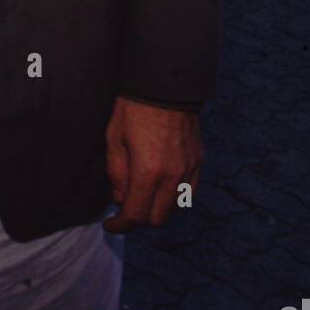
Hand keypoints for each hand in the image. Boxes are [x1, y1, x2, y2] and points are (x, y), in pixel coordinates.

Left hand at [102, 95, 202, 233]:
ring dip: (157, 209)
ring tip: (142, 195)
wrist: (164, 83)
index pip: (136, 215)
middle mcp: (173, 176)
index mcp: (149, 172)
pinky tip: (160, 185)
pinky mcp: (199, 160)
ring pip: (175, 208)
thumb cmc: (134, 108)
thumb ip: (117, 174)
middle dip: (139, 220)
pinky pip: (188, 191)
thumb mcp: (114, 139)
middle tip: (125, 209)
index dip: (120, 225)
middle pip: (158, 219)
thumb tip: (120, 199)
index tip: (110, 225)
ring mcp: (189, 169)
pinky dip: (173, 196)